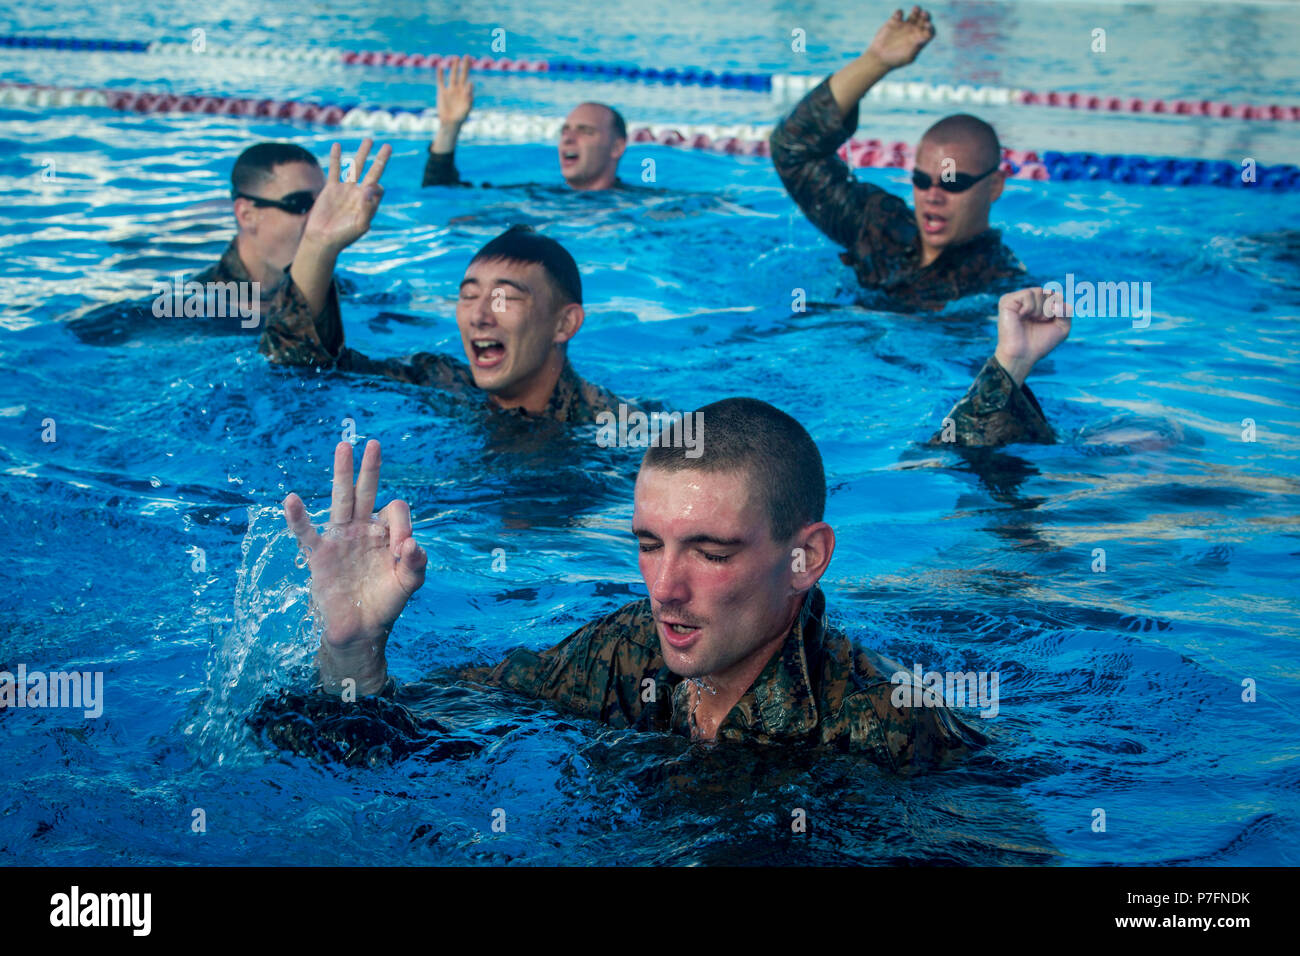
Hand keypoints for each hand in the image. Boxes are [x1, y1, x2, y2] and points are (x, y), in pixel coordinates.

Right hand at [283, 441, 426, 692]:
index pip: (395, 511)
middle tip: (373, 443)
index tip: (405, 551)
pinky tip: (292, 499)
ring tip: (343, 447)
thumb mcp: (409, 584)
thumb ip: (417, 564)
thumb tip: (413, 545)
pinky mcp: (320, 555)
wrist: (361, 630)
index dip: (403, 525)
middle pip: (366, 492)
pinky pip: (307, 533)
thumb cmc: (386, 603)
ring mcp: (341, 540)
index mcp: (386, 534)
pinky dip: (298, 518)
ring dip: (342, 475)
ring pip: (341, 501)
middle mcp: (363, 530)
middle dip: (370, 469)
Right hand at [301, 139, 390, 254]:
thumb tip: (370, 187)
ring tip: (369, 140)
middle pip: (372, 172)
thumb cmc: (344, 235)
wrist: (323, 239)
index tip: (366, 191)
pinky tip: (337, 145)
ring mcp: (345, 190)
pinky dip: (335, 158)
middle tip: (388, 146)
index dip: (375, 187)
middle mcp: (359, 194)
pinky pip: (334, 170)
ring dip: (362, 154)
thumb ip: (368, 208)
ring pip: (355, 167)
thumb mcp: (360, 225)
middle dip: (380, 159)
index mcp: (368, 203)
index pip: (378, 188)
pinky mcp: (331, 188)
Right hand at [436, 54, 474, 126]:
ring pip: (452, 75)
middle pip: (462, 75)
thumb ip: (469, 98)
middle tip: (467, 56)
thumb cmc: (460, 118)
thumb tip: (470, 84)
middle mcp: (459, 89)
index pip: (468, 84)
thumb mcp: (466, 109)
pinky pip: (441, 81)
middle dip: (465, 66)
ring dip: (454, 67)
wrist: (449, 123)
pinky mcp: (442, 92)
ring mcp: (450, 90)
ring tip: (456, 58)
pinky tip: (440, 66)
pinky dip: (440, 74)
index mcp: (466, 93)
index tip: (468, 84)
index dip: (468, 83)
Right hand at [866, 6, 934, 68]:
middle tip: (923, 14)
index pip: (929, 31)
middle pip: (924, 19)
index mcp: (919, 40)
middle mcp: (914, 31)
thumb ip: (917, 46)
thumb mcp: (908, 56)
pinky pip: (899, 13)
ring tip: (916, 9)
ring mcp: (904, 26)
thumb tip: (925, 35)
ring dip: (916, 10)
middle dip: (925, 15)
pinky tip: (898, 17)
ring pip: (914, 13)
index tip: (927, 25)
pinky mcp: (894, 22)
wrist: (879, 58)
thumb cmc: (894, 60)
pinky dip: (899, 12)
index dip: (930, 27)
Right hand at [994, 287, 1071, 386]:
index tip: (1050, 320)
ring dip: (1040, 310)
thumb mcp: (1062, 328)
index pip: (1054, 294)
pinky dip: (1030, 307)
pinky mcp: (1007, 301)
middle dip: (1049, 309)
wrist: (1023, 355)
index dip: (1057, 307)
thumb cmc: (1040, 343)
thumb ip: (1067, 311)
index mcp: (1037, 305)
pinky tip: (1022, 316)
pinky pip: (1027, 294)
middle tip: (1040, 321)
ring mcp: (1016, 300)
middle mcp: (1026, 301)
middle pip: (1048, 292)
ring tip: (1032, 320)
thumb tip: (1058, 299)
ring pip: (1038, 291)